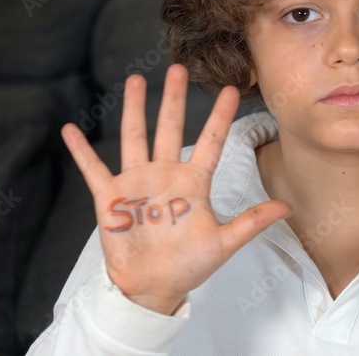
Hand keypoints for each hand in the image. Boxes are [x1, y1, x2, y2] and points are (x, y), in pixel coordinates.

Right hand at [61, 63, 292, 314]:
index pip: (210, 143)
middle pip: (170, 129)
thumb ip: (252, 222)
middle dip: (174, 99)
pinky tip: (70, 129)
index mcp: (193, 183)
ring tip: (135, 79)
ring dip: (133, 109)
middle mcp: (165, 175)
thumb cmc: (188, 266)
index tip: (230, 90)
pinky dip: (81, 151)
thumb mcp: (223, 243)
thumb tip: (288, 207)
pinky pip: (93, 169)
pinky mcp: (110, 198)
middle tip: (178, 68)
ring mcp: (136, 183)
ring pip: (135, 137)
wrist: (151, 288)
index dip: (219, 117)